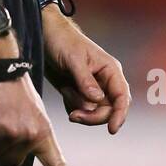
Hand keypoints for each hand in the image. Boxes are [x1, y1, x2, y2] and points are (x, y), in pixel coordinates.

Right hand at [0, 40, 76, 165]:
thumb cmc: (13, 89)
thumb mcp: (32, 112)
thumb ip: (29, 137)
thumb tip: (13, 163)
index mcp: (43, 131)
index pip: (55, 162)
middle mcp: (30, 135)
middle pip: (10, 161)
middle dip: (1, 147)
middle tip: (1, 122)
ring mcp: (12, 132)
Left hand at [41, 11, 130, 132]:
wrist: (44, 35)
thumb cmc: (62, 40)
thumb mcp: (73, 59)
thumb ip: (85, 81)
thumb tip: (98, 100)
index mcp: (110, 70)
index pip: (122, 97)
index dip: (120, 115)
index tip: (111, 129)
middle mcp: (105, 81)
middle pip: (108, 110)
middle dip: (92, 116)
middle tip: (74, 115)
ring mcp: (92, 88)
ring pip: (93, 112)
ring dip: (79, 108)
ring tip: (66, 91)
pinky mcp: (79, 92)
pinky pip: (80, 109)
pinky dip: (71, 107)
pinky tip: (64, 92)